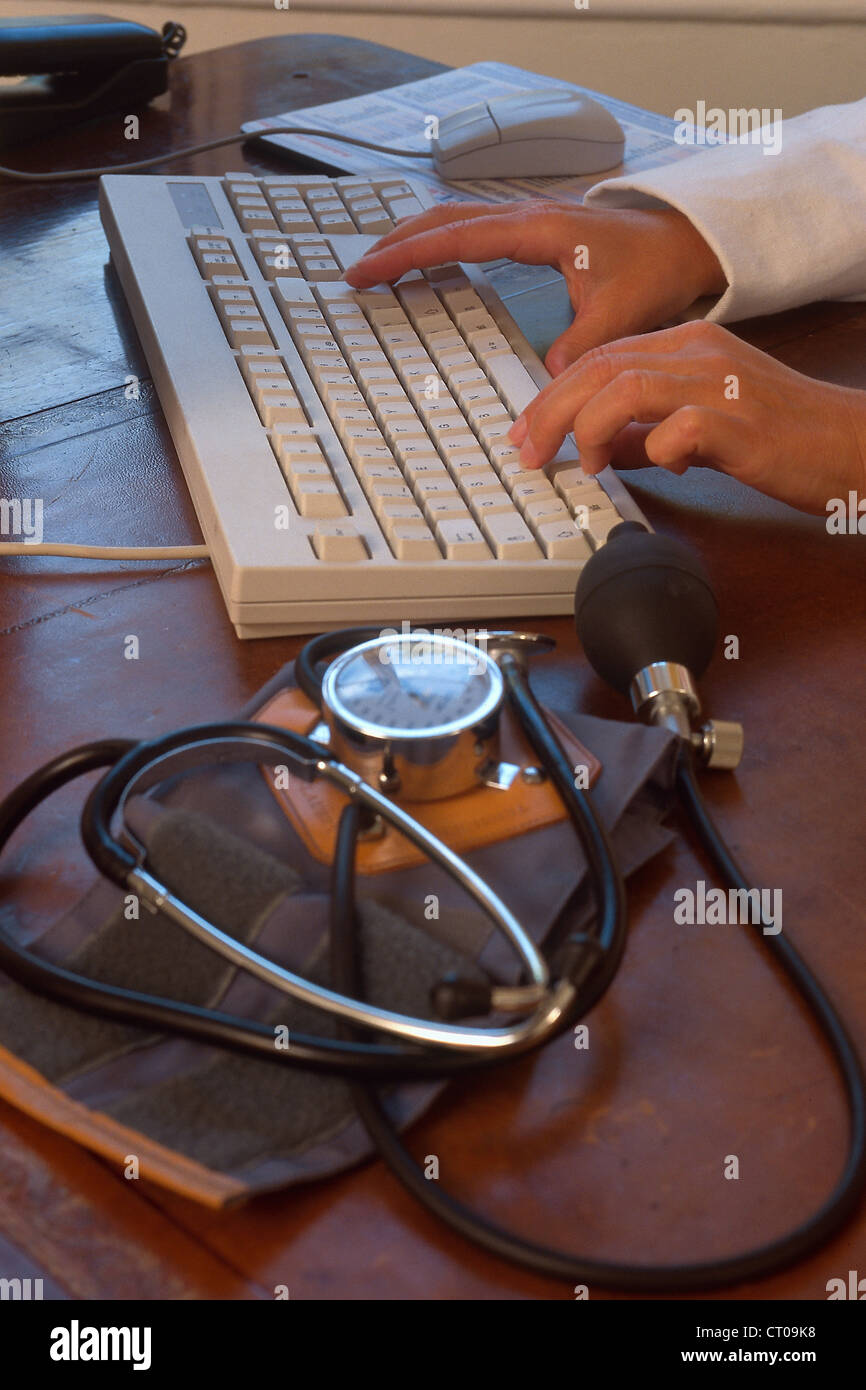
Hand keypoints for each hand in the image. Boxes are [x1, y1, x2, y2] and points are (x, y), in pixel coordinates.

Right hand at [345, 200, 725, 374]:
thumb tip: (546, 376)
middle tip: (355, 271)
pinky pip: (471, 228)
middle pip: (443, 219)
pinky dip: (439, 240)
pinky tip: (427, 257)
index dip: (407, 254)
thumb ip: (580, 345)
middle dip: (395, 243)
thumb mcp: (619, 316)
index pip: (455, 238)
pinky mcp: (532, 229)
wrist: (685, 242)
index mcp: (537, 230)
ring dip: (413, 237)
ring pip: (454, 218)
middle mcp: (525, 216)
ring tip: (377, 263)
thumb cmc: (655, 271)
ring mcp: (527, 218)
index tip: (368, 270)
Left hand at [509, 320, 865, 514]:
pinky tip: (654, 468)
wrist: (850, 444)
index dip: (551, 395)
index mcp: (689, 346)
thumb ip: (649, 434)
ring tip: (581, 464)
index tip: (523, 433)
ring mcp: (721, 384)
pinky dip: (653, 450)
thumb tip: (600, 450)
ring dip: (587, 429)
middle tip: (527, 452)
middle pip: (601, 366)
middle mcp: (700, 353)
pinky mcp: (743, 424)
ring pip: (626, 387)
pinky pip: (680, 427)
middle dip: (550, 411)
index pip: (601, 357)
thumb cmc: (781, 437)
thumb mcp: (702, 427)